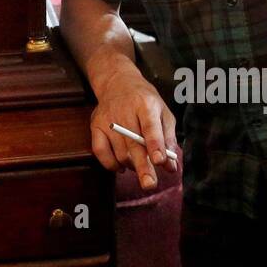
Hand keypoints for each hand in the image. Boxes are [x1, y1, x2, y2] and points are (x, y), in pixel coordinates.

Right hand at [88, 57, 177, 190]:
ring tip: (140, 164)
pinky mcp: (95, 126)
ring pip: (120, 152)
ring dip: (132, 165)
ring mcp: (108, 119)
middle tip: (150, 184)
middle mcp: (124, 111)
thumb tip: (171, 167)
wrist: (118, 82)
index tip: (160, 161)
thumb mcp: (162, 112)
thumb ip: (168, 139)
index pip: (150, 126)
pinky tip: (122, 166)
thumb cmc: (145, 100)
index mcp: (145, 104)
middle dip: (143, 166)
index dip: (155, 144)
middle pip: (134, 144)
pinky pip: (100, 152)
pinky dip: (111, 164)